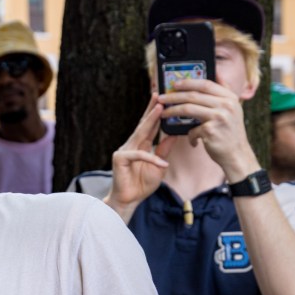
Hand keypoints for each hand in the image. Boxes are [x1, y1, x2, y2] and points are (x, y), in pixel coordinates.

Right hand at [107, 94, 174, 218]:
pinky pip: (139, 155)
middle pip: (143, 124)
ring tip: (159, 109)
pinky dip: (151, 158)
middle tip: (160, 94)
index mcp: (141, 145)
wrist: (129, 200)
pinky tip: (163, 162)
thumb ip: (164, 149)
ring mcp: (124, 150)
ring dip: (150, 121)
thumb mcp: (160, 165)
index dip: (156, 113)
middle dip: (152, 109)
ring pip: (140, 134)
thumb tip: (175, 134)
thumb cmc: (142, 184)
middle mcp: (131, 144)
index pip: (150, 126)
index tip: (163, 99)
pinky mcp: (120, 159)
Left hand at [160, 78, 257, 179]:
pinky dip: (190, 136)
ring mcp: (219, 117)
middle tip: (161, 98)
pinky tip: (193, 141)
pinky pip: (192, 129)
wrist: (237, 155)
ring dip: (172, 111)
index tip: (175, 83)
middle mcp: (226, 105)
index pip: (206, 84)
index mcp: (230, 98)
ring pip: (188, 109)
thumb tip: (216, 73)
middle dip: (174, 96)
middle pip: (193, 95)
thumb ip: (224, 94)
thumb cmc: (229, 132)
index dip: (189, 82)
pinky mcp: (211, 131)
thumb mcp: (233, 109)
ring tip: (163, 114)